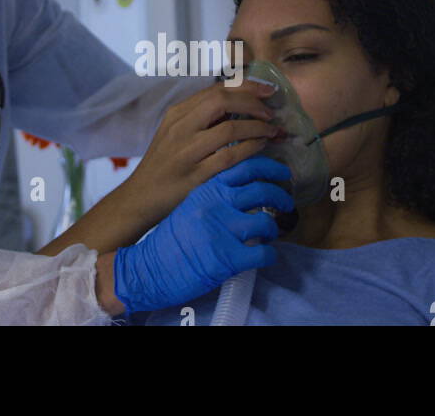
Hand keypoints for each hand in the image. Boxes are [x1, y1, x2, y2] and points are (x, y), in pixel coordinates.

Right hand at [113, 156, 292, 313]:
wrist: (148, 268)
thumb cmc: (169, 240)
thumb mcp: (189, 205)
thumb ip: (214, 195)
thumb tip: (243, 191)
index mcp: (207, 189)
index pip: (246, 167)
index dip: (270, 168)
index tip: (282, 173)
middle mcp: (216, 204)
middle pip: (263, 190)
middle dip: (281, 196)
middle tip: (286, 203)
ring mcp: (223, 230)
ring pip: (267, 221)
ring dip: (274, 228)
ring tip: (271, 233)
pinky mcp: (229, 258)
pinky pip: (264, 253)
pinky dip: (270, 255)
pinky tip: (266, 256)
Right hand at [120, 80, 281, 226]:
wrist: (140, 198)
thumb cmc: (164, 165)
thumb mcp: (176, 133)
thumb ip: (202, 118)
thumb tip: (242, 104)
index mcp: (177, 113)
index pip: (216, 89)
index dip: (247, 86)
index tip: (269, 91)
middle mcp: (180, 128)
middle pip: (222, 101)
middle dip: (254, 103)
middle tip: (272, 113)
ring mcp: (186, 151)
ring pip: (229, 128)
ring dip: (257, 127)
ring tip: (273, 131)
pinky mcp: (194, 175)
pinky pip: (229, 157)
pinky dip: (250, 149)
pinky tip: (261, 148)